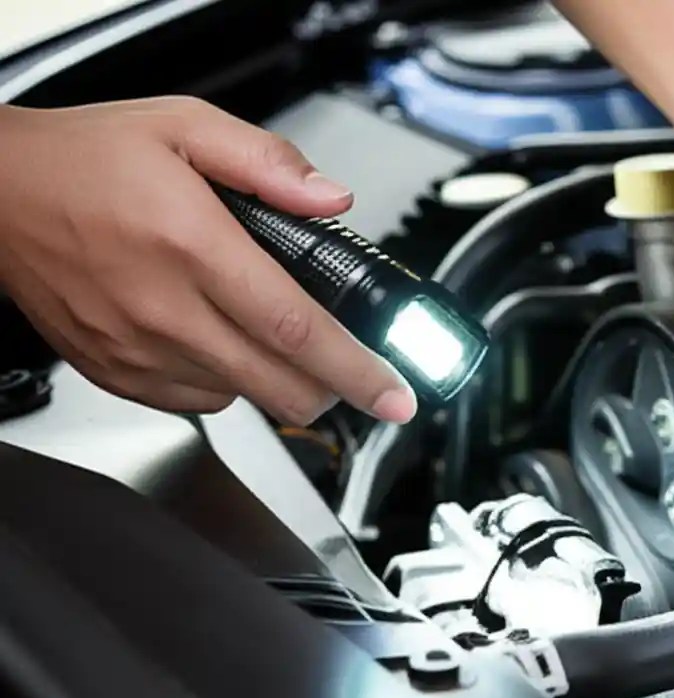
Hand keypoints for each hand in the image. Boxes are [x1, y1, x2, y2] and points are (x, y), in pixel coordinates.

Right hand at [0, 97, 416, 425]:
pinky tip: (215, 335)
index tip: (397, 394)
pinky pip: (197, 402)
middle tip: (351, 368)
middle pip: (280, 385)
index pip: (297, 329)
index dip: (358, 370)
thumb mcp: (183, 127)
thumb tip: (331, 198)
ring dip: (276, 377)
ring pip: (244, 398)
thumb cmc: (85, 160)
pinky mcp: (116, 374)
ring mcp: (138, 351)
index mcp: (193, 246)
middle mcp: (165, 310)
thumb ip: (267, 162)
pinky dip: (225, 381)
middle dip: (334, 388)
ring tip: (265, 328)